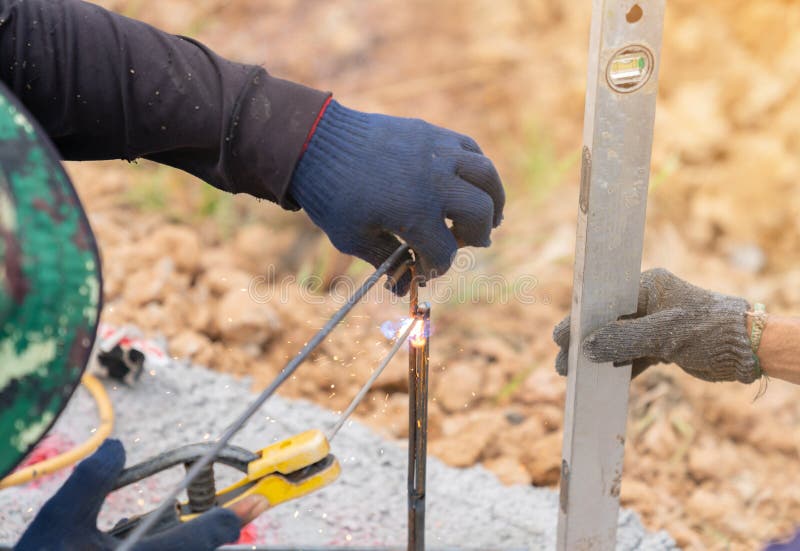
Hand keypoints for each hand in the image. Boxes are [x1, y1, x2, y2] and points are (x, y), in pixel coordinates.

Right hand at [16, 439, 267, 550]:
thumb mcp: (58, 521)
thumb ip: (90, 482)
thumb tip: (118, 446)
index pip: (198, 538)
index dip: (230, 518)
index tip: (257, 503)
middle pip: (195, 549)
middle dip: (215, 528)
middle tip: (248, 506)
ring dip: (191, 537)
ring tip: (213, 518)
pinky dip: (170, 544)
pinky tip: (149, 537)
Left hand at [288, 100, 503, 289]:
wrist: (316, 142)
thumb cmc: (331, 195)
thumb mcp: (353, 238)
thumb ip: (385, 262)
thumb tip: (401, 287)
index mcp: (414, 213)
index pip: (445, 252)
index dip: (436, 267)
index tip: (424, 269)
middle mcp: (434, 182)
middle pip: (480, 214)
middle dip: (476, 235)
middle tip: (467, 242)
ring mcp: (437, 153)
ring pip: (487, 176)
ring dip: (494, 199)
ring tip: (490, 214)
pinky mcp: (432, 133)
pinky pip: (471, 150)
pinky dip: (478, 170)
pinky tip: (471, 183)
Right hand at [552, 268, 759, 383]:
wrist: (750, 350)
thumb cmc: (710, 331)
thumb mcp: (663, 335)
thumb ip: (622, 339)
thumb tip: (585, 348)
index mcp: (646, 287)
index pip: (603, 301)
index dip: (579, 319)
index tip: (558, 338)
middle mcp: (648, 302)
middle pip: (606, 322)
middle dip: (584, 343)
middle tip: (562, 364)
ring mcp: (655, 324)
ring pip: (618, 341)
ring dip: (600, 357)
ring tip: (576, 376)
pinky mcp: (664, 344)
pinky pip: (634, 355)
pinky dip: (620, 367)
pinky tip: (603, 380)